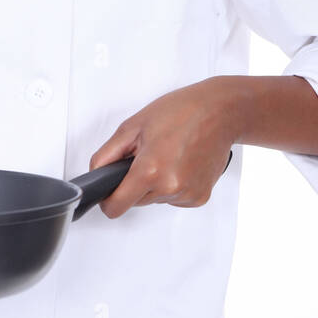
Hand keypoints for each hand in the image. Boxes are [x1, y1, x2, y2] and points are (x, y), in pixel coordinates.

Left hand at [88, 78, 234, 217]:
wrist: (221, 111)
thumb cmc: (182, 111)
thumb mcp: (134, 125)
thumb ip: (107, 154)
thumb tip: (95, 173)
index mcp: (150, 170)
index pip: (116, 207)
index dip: (108, 200)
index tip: (109, 191)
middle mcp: (170, 188)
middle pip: (136, 201)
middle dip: (135, 183)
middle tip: (148, 155)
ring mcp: (187, 195)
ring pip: (155, 199)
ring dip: (155, 183)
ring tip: (168, 154)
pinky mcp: (199, 197)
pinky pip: (174, 199)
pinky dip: (173, 185)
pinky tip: (181, 163)